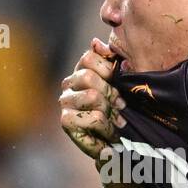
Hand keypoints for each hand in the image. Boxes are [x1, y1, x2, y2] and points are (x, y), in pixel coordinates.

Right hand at [60, 38, 127, 160]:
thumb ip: (112, 61)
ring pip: (92, 96)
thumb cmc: (119, 111)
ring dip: (110, 112)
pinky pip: (93, 117)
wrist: (116, 146)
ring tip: (118, 123)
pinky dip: (107, 128)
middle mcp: (69, 84)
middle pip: (89, 76)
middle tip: (122, 106)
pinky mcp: (66, 121)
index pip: (89, 57)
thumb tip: (95, 42)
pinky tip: (110, 136)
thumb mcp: (121, 83)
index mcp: (81, 71)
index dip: (108, 70)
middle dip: (110, 93)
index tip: (120, 83)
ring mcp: (65, 103)